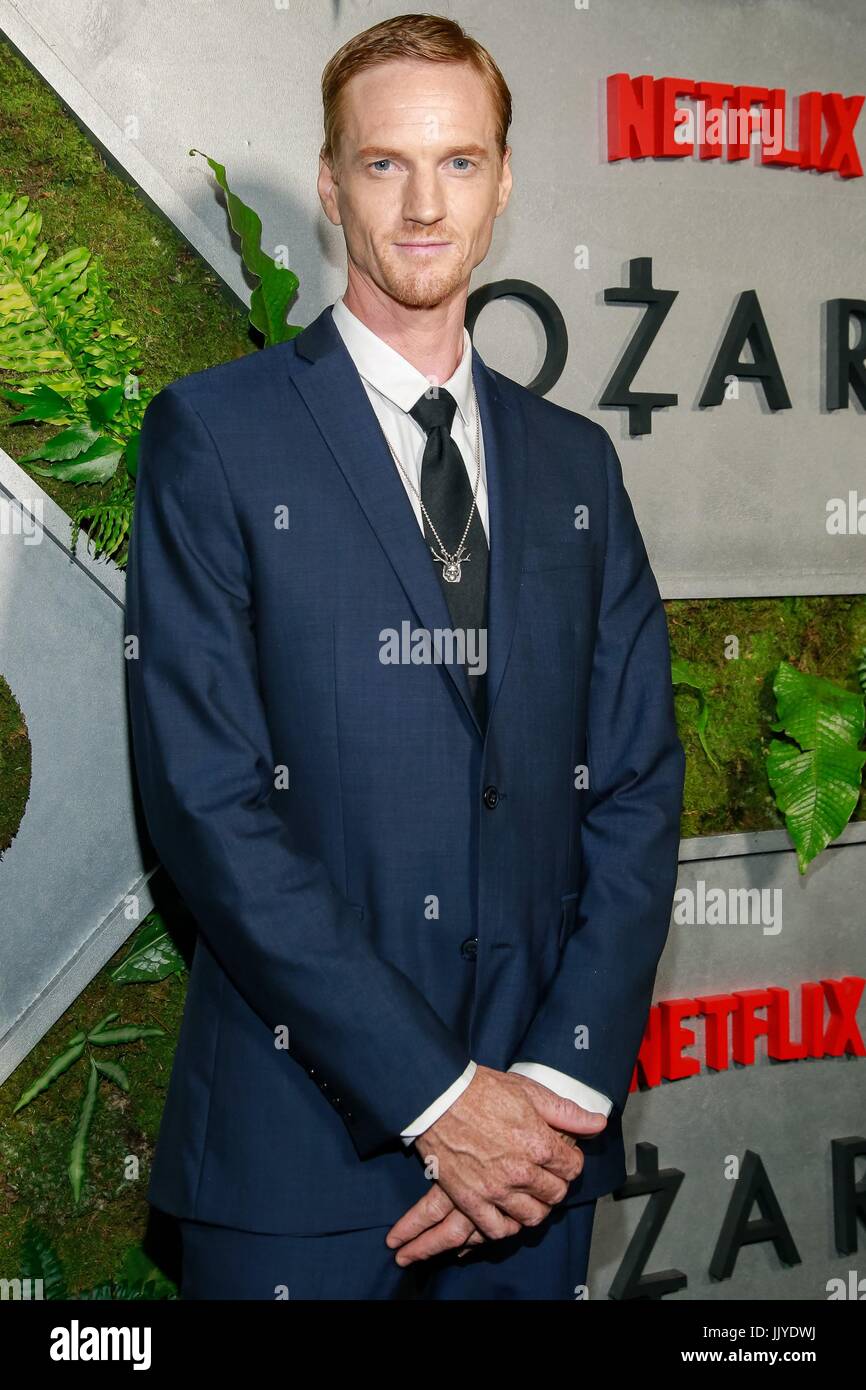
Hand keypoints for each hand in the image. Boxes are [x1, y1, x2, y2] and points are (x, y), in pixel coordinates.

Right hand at [385, 1068, 605, 1264]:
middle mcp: (521, 1172)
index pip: (573, 1168)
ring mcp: (495, 1189)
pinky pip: (498, 1229)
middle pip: (556, 1194)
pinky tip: (507, 1211)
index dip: (570, 1160)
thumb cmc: (482, 1090)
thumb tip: (599, 1123)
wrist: (438, 1098)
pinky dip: (507, 1225)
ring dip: (536, 1206)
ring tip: (529, 1193)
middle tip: (545, 1173)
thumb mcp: (529, 1092)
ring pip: (532, 1216)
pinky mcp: (471, 1200)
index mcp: (539, 1144)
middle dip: (555, 1183)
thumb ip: (567, 1112)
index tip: (560, 1155)